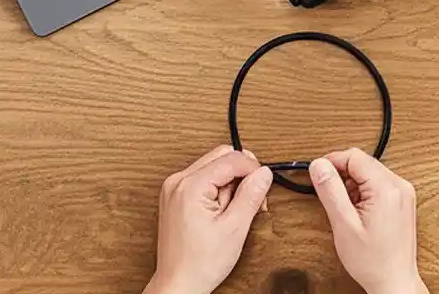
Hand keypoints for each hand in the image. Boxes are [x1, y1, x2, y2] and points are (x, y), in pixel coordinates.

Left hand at [144, 146, 273, 293]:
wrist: (179, 284)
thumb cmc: (200, 263)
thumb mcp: (234, 228)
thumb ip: (251, 195)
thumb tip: (264, 173)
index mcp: (190, 186)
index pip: (231, 158)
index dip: (253, 169)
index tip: (263, 187)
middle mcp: (178, 181)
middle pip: (221, 156)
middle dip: (242, 174)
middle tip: (251, 200)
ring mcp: (174, 187)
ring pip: (213, 166)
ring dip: (230, 182)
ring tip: (232, 212)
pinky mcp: (175, 195)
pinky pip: (203, 178)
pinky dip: (218, 188)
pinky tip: (221, 211)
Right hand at [309, 149, 428, 293]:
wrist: (394, 282)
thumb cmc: (373, 261)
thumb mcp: (344, 225)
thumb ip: (330, 191)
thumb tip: (318, 165)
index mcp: (387, 188)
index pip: (355, 156)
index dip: (332, 161)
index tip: (317, 173)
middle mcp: (400, 186)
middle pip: (363, 162)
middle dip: (342, 174)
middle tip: (328, 194)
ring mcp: (404, 193)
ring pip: (369, 172)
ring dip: (352, 184)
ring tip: (344, 209)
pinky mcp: (403, 201)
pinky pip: (378, 184)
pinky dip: (363, 192)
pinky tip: (356, 211)